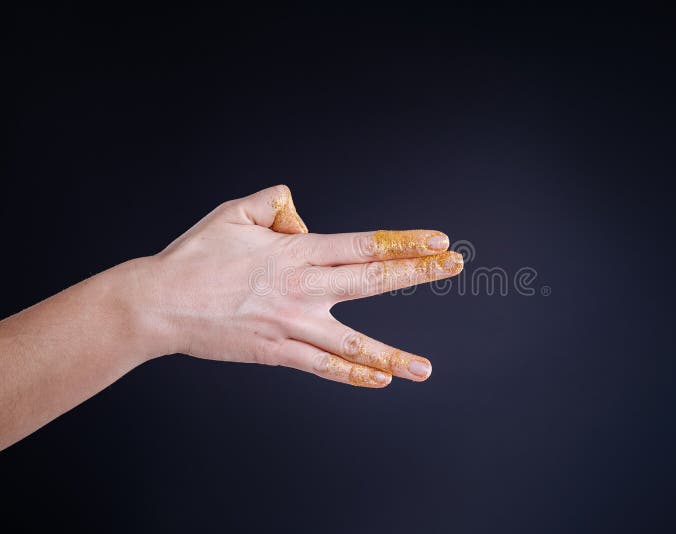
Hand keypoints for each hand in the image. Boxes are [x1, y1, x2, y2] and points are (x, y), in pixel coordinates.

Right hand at [135, 185, 462, 386]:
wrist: (158, 304)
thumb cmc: (194, 255)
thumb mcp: (234, 211)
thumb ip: (276, 203)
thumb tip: (303, 217)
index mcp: (296, 252)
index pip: (364, 244)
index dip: (404, 242)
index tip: (437, 240)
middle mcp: (302, 288)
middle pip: (372, 280)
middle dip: (418, 272)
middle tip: (455, 265)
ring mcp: (292, 324)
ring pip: (354, 341)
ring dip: (394, 354)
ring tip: (426, 369)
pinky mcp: (277, 352)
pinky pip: (324, 366)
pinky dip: (354, 374)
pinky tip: (379, 380)